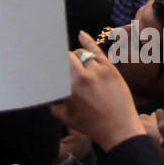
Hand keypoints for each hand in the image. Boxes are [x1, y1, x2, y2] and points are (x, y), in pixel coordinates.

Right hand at [49, 31, 145, 150]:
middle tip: (60, 65)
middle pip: (66, 58)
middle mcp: (81, 77)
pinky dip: (88, 41)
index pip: (54, 67)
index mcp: (69, 88)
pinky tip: (82, 35)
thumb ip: (51, 104)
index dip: (48, 64)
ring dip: (75, 57)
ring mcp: (97, 71)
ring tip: (76, 65)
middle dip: (62, 61)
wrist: (120, 129)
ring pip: (80, 54)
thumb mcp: (65, 117)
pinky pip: (96, 50)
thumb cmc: (92, 126)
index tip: (44, 64)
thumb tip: (44, 93)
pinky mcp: (110, 68)